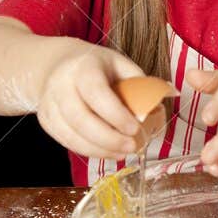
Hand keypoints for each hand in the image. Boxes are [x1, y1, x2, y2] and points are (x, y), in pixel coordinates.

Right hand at [38, 43, 146, 159]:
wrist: (57, 66)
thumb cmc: (96, 67)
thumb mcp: (118, 63)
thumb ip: (140, 81)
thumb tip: (171, 92)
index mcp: (82, 66)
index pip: (96, 92)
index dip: (115, 114)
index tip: (135, 128)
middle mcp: (60, 84)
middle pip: (80, 119)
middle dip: (109, 138)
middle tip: (132, 147)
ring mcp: (49, 104)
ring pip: (71, 135)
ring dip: (100, 149)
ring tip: (123, 153)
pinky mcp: (46, 121)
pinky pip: (67, 142)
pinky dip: (89, 151)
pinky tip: (107, 152)